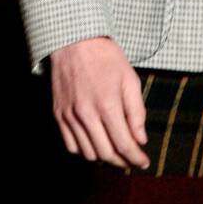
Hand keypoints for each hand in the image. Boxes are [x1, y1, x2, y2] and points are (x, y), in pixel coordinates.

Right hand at [50, 36, 150, 168]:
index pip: (123, 144)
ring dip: (104, 158)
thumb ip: (136, 111)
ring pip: (88, 153)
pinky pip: (71, 146)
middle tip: (132, 160)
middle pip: (106, 154)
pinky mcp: (58, 115)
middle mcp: (86, 114)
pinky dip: (84, 151)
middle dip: (123, 162)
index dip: (135, 157)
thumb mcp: (129, 78)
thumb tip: (140, 139)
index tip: (144, 162)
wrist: (74, 41)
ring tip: (116, 152)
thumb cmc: (106, 57)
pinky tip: (95, 143)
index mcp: (107, 104)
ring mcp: (70, 116)